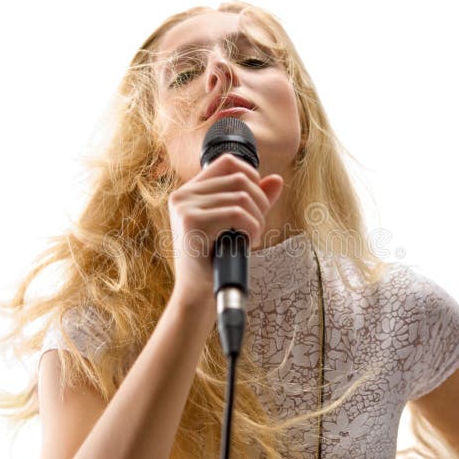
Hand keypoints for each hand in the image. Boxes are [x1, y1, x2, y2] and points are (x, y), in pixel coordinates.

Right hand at [166, 153, 282, 319]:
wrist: (199, 296)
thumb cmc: (217, 262)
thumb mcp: (236, 225)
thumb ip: (254, 201)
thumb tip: (277, 180)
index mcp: (188, 192)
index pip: (227, 162)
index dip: (252, 175)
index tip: (257, 202)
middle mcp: (182, 195)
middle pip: (240, 177)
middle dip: (260, 201)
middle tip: (259, 226)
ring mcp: (185, 207)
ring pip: (241, 196)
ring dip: (258, 218)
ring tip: (254, 237)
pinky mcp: (192, 222)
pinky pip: (237, 213)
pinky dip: (253, 227)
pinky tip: (249, 242)